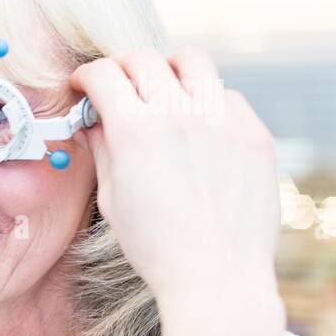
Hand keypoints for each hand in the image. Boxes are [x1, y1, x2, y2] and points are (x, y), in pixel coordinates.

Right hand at [71, 48, 284, 335]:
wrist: (215, 276)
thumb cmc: (154, 245)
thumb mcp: (112, 197)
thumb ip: (102, 148)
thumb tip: (93, 120)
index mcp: (134, 131)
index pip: (103, 75)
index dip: (85, 76)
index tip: (83, 86)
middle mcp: (178, 114)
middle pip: (143, 59)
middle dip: (120, 66)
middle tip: (116, 83)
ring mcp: (221, 119)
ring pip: (191, 60)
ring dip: (167, 66)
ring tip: (162, 85)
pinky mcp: (252, 133)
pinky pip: (226, 95)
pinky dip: (205, 98)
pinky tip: (197, 121)